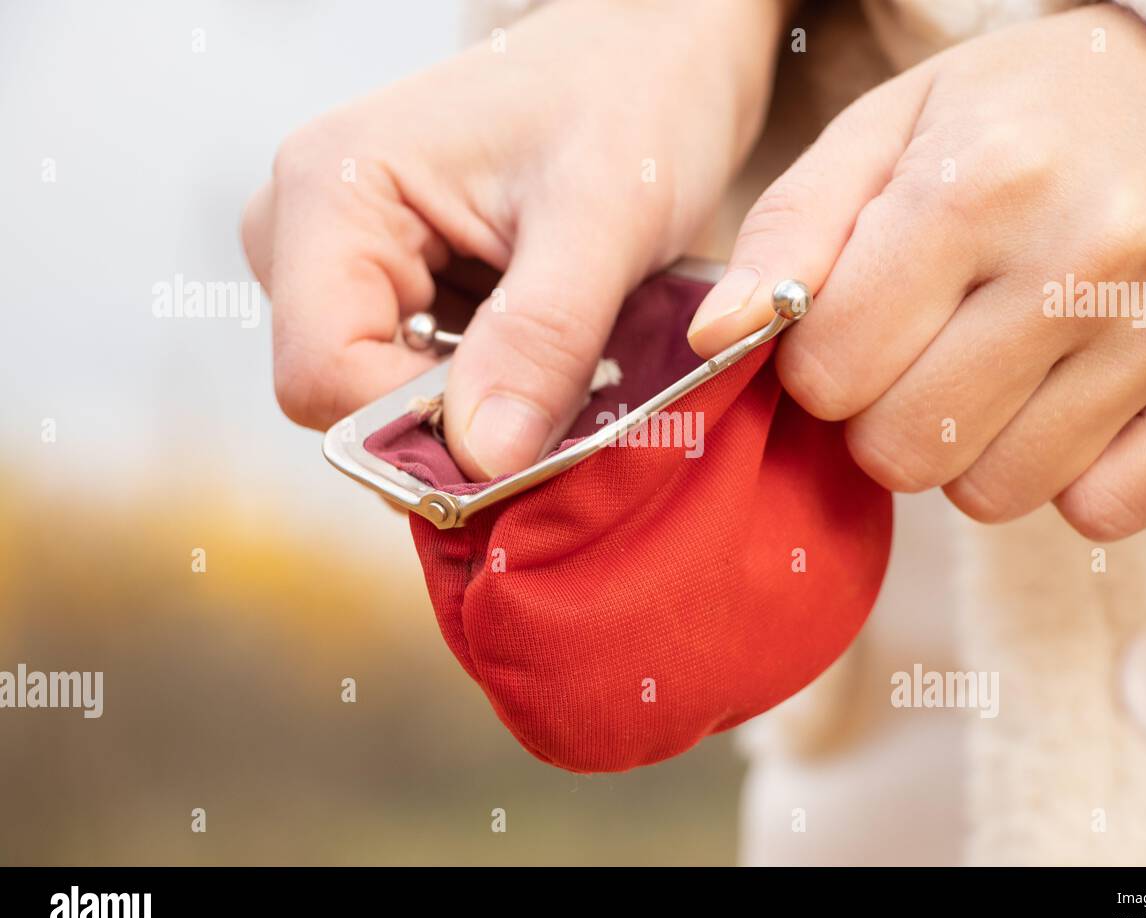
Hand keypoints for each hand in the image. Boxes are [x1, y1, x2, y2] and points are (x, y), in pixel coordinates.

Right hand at [243, 0, 782, 479]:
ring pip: (382, 397)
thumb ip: (542, 338)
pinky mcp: (392, 279)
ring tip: (565, 362)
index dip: (414, 436)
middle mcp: (312, 225)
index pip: (322, 375)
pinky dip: (485, 392)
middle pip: (344, 396)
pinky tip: (548, 358)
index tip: (520, 453)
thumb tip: (481, 460)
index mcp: (331, 188)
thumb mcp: (604, 217)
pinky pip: (416, 377)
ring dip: (478, 413)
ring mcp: (346, 256)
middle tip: (560, 402)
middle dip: (451, 427)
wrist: (656, 53)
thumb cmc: (633, 98)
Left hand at [688, 4, 1145, 539]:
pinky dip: (1072, 473)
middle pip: (907, 447)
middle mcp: (1094, 254)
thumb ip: (790, 234)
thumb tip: (717, 341)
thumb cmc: (1022, 119)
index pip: (834, 368)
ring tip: (1003, 367)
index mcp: (983, 183)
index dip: (821, 364)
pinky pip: (1105, 509)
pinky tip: (1079, 395)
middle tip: (924, 355)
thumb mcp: (886, 133)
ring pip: (999, 493)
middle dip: (886, 418)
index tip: (854, 330)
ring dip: (973, 449)